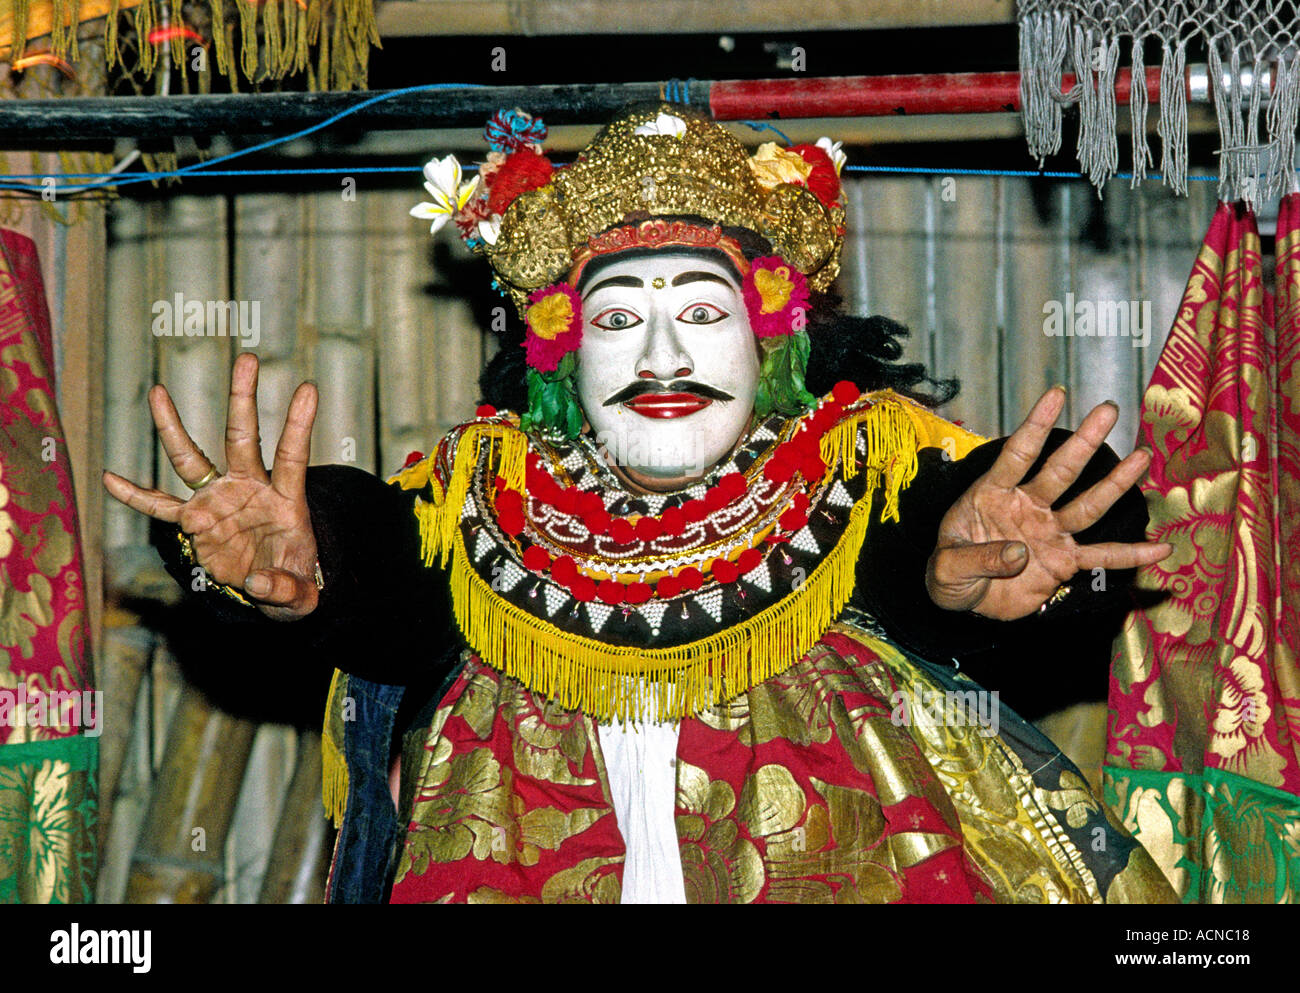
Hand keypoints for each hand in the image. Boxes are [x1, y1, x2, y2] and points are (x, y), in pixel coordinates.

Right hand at [103, 352, 321, 620]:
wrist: (275, 591)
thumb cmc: (295, 584)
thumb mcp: (299, 597)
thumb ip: (285, 590)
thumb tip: (257, 582)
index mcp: (285, 499)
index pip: (293, 455)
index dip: (299, 424)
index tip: (308, 387)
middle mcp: (250, 490)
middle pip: (243, 439)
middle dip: (243, 399)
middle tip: (247, 358)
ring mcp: (219, 501)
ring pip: (192, 461)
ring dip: (174, 428)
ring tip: (156, 392)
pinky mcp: (195, 521)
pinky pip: (160, 507)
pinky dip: (136, 495)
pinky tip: (108, 477)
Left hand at [925, 386, 1171, 620]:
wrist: (964, 600)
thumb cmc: (950, 573)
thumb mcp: (948, 567)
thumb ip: (978, 558)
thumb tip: (1020, 553)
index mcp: (993, 495)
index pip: (1017, 455)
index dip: (1036, 427)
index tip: (1056, 395)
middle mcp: (1027, 506)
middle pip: (1060, 471)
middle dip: (1084, 442)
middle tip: (1108, 409)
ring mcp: (1049, 532)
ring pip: (1087, 506)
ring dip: (1115, 483)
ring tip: (1141, 457)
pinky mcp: (1064, 562)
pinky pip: (1101, 557)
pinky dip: (1130, 555)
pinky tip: (1160, 550)